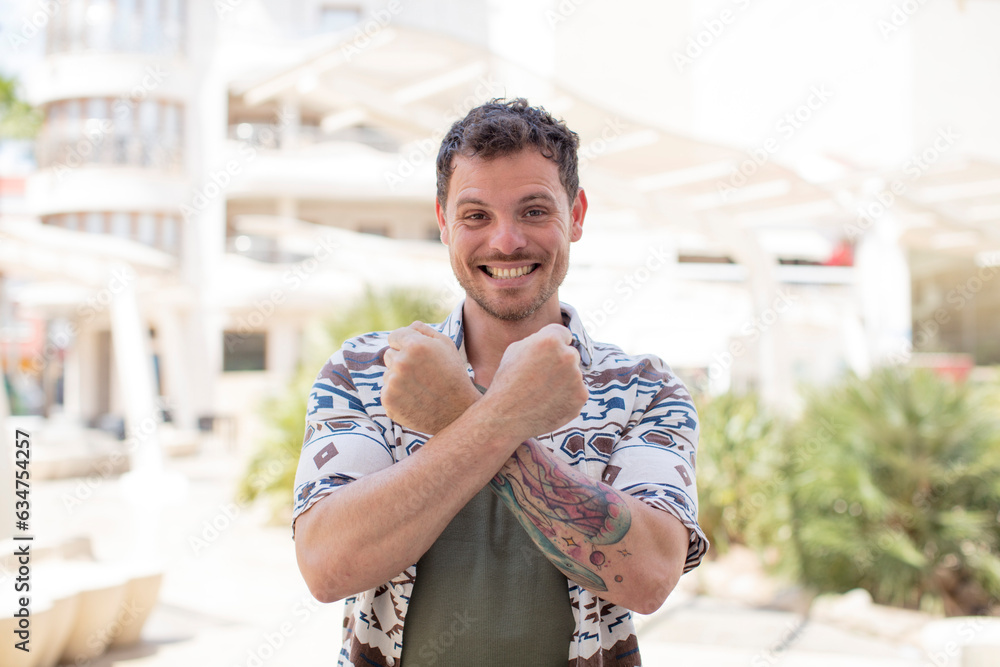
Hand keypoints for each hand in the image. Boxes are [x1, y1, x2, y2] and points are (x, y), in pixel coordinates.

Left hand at [381, 322, 480, 433]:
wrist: (458, 412)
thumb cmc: (453, 375)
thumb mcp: (446, 345)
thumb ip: (423, 330)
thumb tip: (407, 327)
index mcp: (415, 345)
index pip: (394, 336)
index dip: (405, 344)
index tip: (415, 354)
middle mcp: (401, 363)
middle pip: (388, 355)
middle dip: (401, 361)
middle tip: (422, 373)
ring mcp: (392, 384)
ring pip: (388, 374)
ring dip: (399, 379)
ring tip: (421, 388)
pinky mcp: (388, 402)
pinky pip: (386, 392)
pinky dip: (397, 396)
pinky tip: (415, 400)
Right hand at [485, 323, 588, 441]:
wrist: (506, 417)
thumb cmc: (507, 381)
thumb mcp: (515, 350)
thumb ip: (539, 340)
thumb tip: (555, 340)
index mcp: (550, 340)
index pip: (563, 334)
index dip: (554, 344)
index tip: (547, 354)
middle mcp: (567, 356)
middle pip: (570, 354)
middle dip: (559, 363)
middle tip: (541, 377)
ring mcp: (577, 378)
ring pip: (574, 374)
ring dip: (563, 380)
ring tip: (541, 393)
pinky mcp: (581, 397)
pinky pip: (577, 392)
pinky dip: (566, 397)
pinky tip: (549, 403)